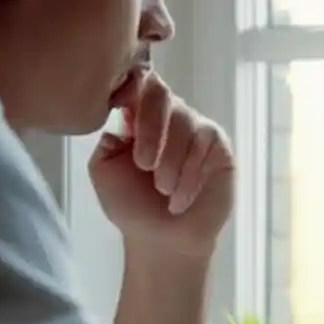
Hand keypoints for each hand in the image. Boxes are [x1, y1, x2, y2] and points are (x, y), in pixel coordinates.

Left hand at [89, 71, 235, 257]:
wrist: (163, 240)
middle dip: (151, 131)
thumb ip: (110, 136)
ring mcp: (197, 129)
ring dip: (171, 161)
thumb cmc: (132, 207)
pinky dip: (190, 173)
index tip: (126, 118)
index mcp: (138, 117)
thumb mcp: (104, 168)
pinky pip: (206, 143)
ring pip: (184, 121)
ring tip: (164, 191)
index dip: (133, 90)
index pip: (139, 84)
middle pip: (162, 95)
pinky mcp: (219, 147)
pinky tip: (181, 197)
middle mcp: (169, 117)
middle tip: (144, 167)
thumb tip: (126, 110)